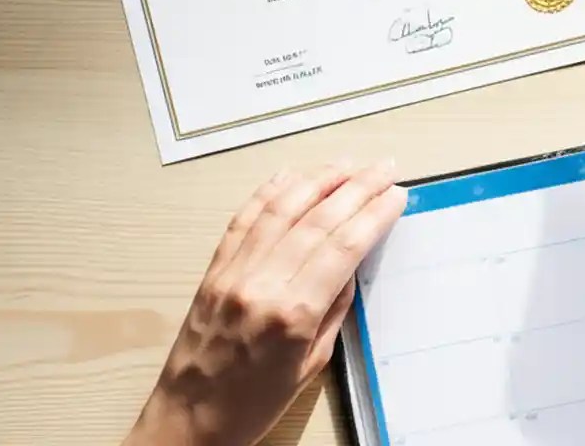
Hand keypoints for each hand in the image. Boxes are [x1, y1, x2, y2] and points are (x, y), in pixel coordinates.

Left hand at [123, 161, 407, 445]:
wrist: (189, 420)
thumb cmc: (252, 403)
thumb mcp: (312, 362)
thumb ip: (334, 307)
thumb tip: (351, 262)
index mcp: (293, 313)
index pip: (343, 246)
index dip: (374, 214)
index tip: (395, 194)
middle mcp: (261, 285)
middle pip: (318, 219)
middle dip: (357, 187)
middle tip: (383, 167)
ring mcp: (233, 273)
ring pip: (281, 209)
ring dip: (318, 179)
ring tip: (346, 163)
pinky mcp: (213, 271)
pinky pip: (244, 220)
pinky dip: (269, 192)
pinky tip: (290, 176)